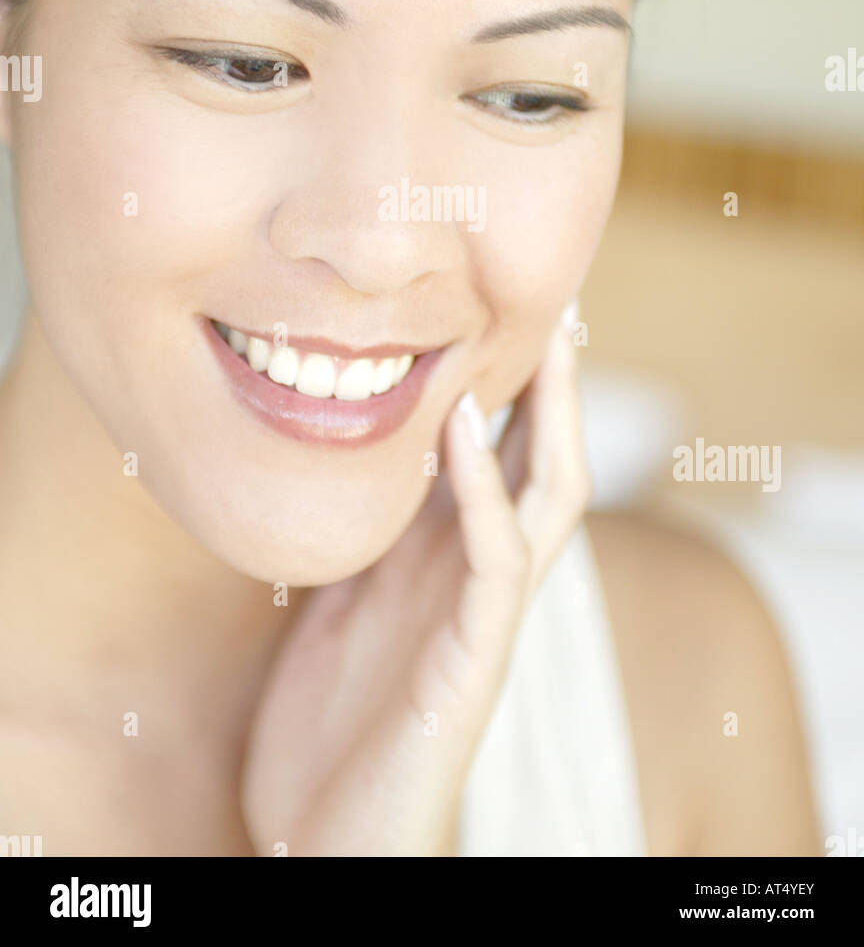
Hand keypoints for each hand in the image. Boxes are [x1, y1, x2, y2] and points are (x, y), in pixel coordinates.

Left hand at [240, 307, 590, 856]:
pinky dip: (483, 488)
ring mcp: (484, 617)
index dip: (509, 388)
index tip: (498, 311)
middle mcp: (478, 579)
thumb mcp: (333, 605)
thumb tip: (336, 466)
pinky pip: (497, 557)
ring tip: (547, 340)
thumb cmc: (328, 732)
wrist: (328, 841)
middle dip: (554, 387)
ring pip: (547, 498)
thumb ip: (356, 539)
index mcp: (445, 563)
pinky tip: (466, 429)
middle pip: (543, 462)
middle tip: (558, 305)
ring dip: (549, 419)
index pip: (500, 458)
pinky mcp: (476, 656)